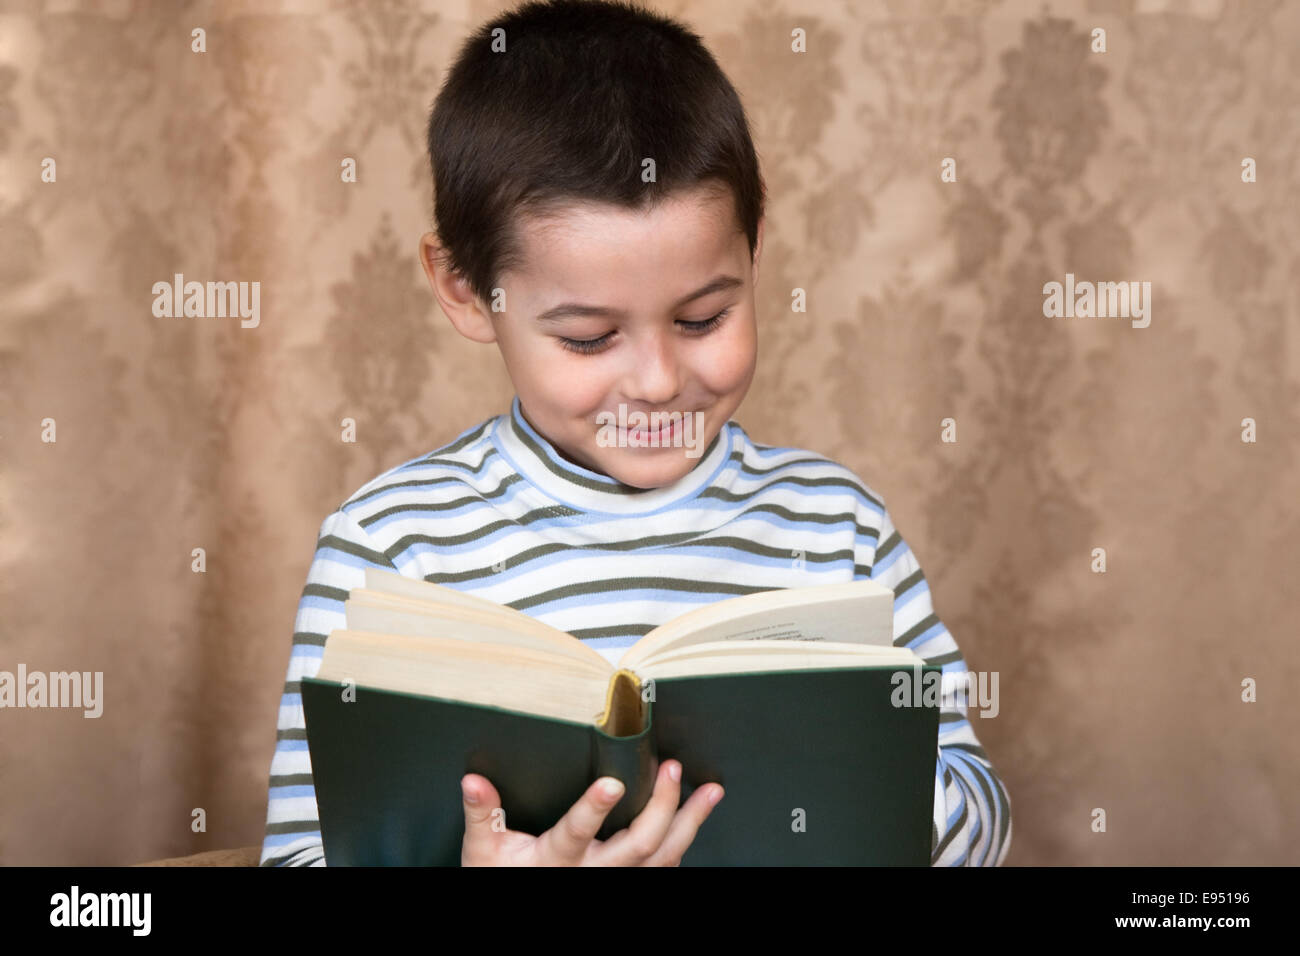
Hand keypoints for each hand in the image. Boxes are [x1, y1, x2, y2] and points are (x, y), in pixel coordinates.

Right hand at [460, 759, 722, 865]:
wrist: (513, 919)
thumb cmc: (499, 880)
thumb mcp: (482, 853)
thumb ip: (482, 815)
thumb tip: (472, 780)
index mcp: (554, 862)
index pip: (575, 835)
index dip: (594, 810)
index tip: (613, 783)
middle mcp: (592, 876)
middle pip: (638, 846)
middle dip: (661, 806)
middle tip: (672, 768)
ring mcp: (616, 885)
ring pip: (663, 859)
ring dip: (690, 823)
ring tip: (712, 790)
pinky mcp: (628, 887)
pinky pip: (664, 870)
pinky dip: (684, 842)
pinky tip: (696, 818)